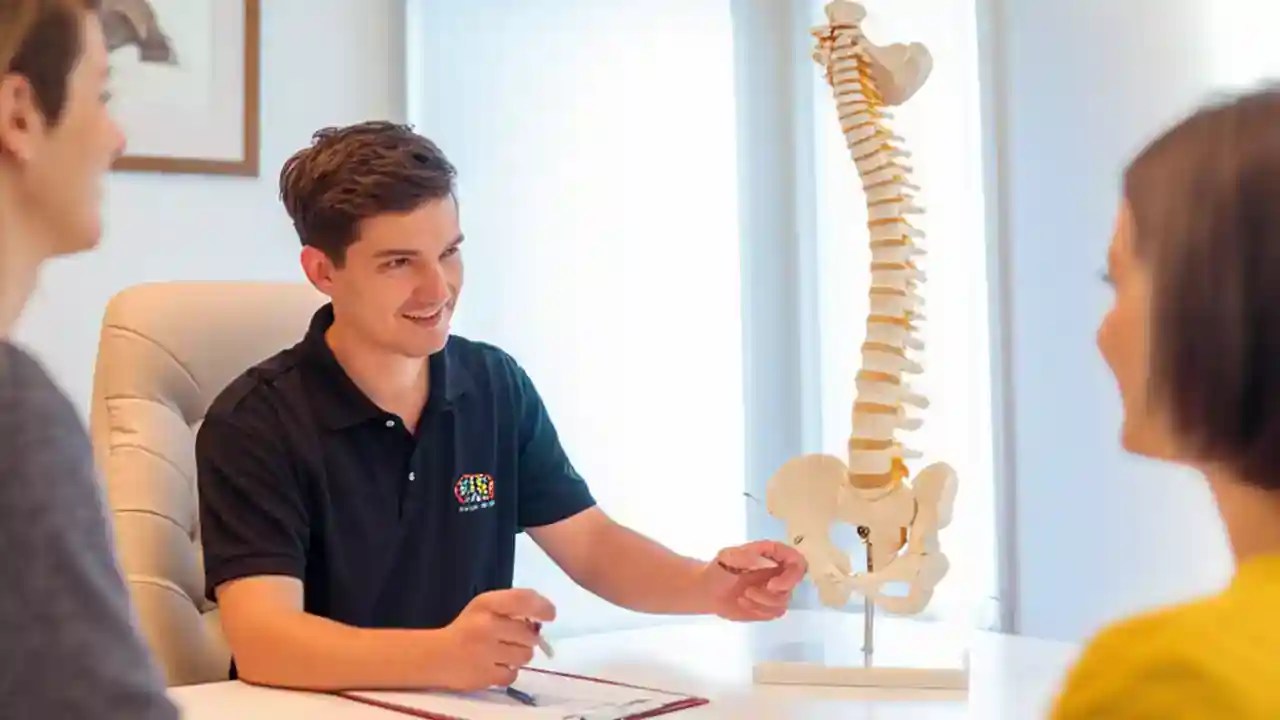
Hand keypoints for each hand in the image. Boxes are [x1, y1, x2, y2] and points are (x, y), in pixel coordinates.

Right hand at [429, 588, 555, 690]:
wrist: (436, 656)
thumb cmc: (467, 629)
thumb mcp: (484, 607)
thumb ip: (512, 606)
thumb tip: (544, 615)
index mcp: (485, 604)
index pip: (522, 599)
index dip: (542, 606)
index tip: (550, 615)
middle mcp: (486, 626)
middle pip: (529, 634)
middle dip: (528, 638)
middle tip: (515, 639)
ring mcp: (485, 652)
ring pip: (525, 655)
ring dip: (520, 655)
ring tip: (505, 652)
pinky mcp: (485, 675)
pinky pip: (514, 674)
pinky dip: (509, 671)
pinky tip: (496, 665)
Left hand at [699, 540, 806, 621]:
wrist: (707, 591)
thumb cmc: (718, 569)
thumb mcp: (727, 557)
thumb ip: (746, 557)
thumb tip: (764, 562)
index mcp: (771, 554)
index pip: (796, 560)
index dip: (791, 574)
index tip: (773, 585)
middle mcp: (778, 571)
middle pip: (796, 580)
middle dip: (780, 590)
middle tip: (758, 590)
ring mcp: (776, 589)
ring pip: (785, 600)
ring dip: (763, 601)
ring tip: (744, 595)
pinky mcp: (770, 606)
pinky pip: (775, 612)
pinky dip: (759, 610)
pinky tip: (743, 603)